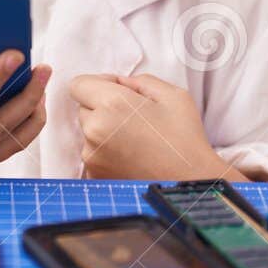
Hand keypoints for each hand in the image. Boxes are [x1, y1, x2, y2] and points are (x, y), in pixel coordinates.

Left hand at [70, 72, 231, 180]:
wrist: (189, 186)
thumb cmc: (185, 141)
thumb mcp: (172, 96)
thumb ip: (139, 81)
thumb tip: (118, 83)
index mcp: (112, 104)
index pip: (79, 84)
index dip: (98, 84)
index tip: (117, 92)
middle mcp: (95, 129)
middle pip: (84, 108)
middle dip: (102, 109)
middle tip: (134, 120)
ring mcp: (92, 155)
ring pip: (88, 133)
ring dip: (104, 132)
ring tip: (136, 143)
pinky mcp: (93, 174)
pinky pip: (94, 154)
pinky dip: (106, 153)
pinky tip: (132, 159)